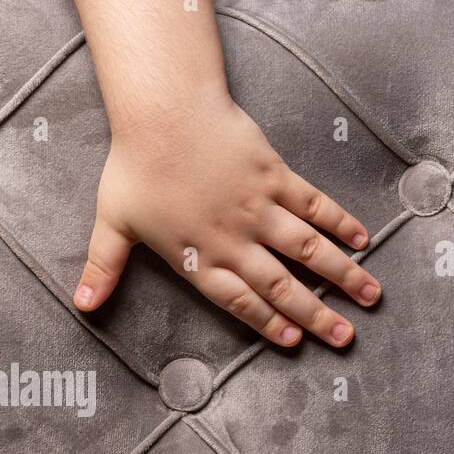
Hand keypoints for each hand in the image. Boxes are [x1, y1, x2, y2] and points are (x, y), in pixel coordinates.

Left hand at [73, 95, 380, 347]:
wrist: (163, 112)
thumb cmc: (133, 167)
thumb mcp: (111, 223)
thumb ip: (102, 269)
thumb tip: (82, 306)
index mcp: (198, 257)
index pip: (239, 301)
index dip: (268, 323)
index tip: (296, 341)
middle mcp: (234, 239)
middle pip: (282, 285)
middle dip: (317, 314)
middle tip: (345, 337)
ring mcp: (258, 208)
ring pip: (308, 249)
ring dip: (342, 274)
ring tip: (372, 296)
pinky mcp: (274, 176)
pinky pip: (313, 204)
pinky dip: (339, 222)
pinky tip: (362, 239)